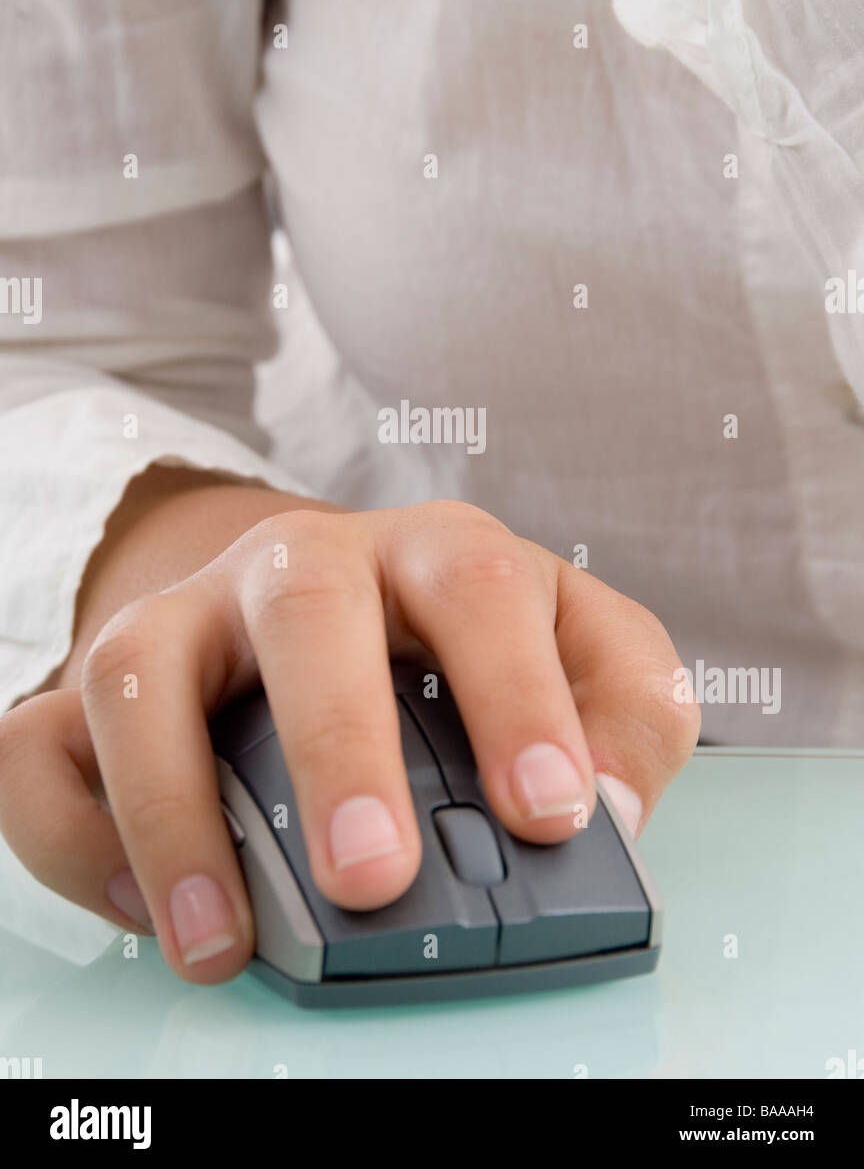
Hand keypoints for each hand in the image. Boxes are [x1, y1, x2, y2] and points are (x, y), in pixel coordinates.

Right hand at [0, 497, 697, 983]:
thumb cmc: (452, 647)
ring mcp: (191, 618)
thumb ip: (625, 714)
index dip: (518, 694)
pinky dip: (80, 829)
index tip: (549, 814)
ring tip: (224, 937)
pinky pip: (42, 742)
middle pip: (306, 613)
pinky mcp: (109, 683)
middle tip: (371, 876)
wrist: (314, 607)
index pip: (481, 586)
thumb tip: (610, 810)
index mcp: (433, 553)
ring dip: (173, 808)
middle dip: (337, 742)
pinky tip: (152, 906)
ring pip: (140, 669)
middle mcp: (303, 567)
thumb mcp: (571, 653)